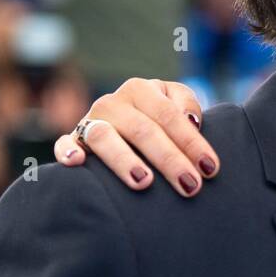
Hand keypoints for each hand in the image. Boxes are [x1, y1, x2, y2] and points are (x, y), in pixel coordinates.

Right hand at [54, 78, 217, 196]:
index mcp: (141, 90)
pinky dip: (68, 152)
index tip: (210, 169)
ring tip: (144, 181)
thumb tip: (192, 121)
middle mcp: (114, 102)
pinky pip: (65, 144)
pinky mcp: (72, 140)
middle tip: (190, 186)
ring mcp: (90, 120)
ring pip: (104, 136)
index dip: (192, 142)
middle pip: (143, 130)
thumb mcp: (174, 103)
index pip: (170, 115)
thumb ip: (186, 105)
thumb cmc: (157, 120)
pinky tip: (78, 163)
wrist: (122, 127)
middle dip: (169, 159)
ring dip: (124, 159)